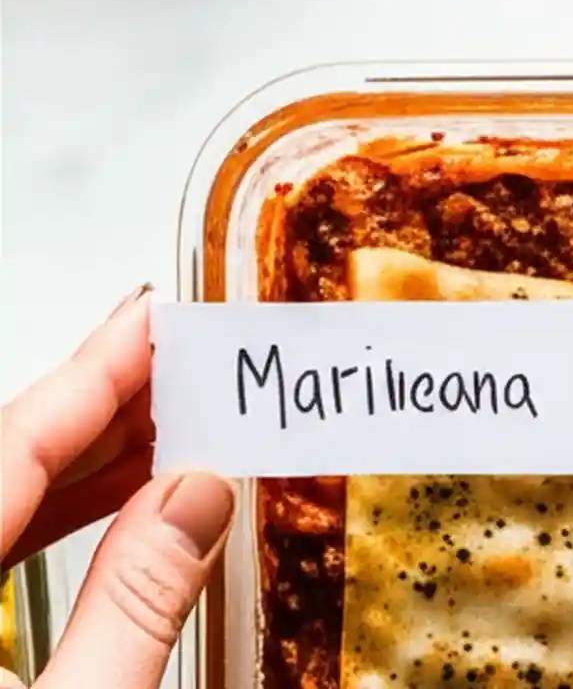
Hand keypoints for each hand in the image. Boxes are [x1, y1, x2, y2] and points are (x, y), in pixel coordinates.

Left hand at [1, 285, 234, 688]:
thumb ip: (136, 604)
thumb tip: (203, 499)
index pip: (11, 441)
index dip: (92, 371)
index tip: (157, 318)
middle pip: (7, 454)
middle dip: (105, 407)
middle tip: (192, 366)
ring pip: (5, 494)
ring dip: (93, 461)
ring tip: (180, 426)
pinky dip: (64, 516)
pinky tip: (130, 504)